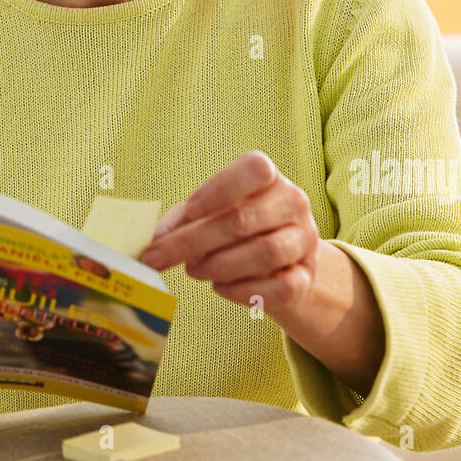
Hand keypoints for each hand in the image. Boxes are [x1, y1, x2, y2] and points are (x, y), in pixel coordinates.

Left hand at [139, 151, 321, 316]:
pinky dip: (241, 291)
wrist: (283, 263)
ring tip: (194, 270)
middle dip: (193, 241)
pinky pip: (278, 287)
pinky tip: (220, 287)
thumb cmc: (237, 229)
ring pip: (265, 253)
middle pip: (244, 219)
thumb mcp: (210, 212)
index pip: (254, 169)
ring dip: (219, 266)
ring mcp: (305, 239)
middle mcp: (293, 202)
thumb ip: (183, 220)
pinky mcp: (307, 276)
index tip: (189, 210)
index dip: (219, 189)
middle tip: (159, 257)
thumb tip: (152, 239)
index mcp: (269, 176)